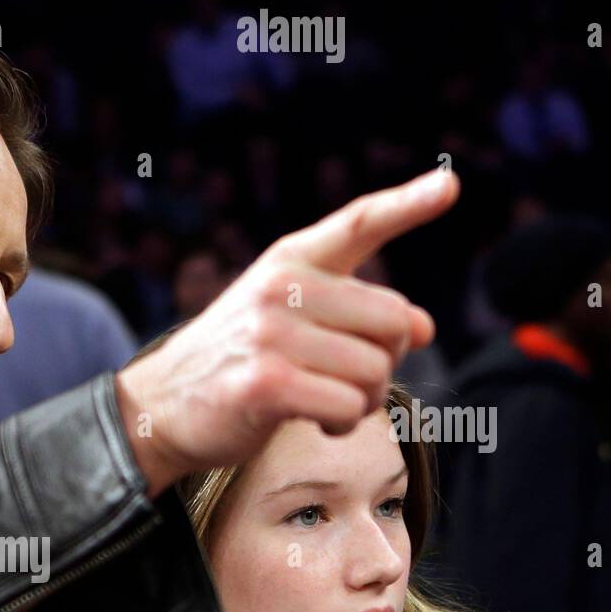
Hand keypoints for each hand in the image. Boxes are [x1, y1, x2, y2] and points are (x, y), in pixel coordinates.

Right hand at [116, 168, 460, 496]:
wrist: (161, 407)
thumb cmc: (234, 364)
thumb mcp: (285, 320)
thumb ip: (353, 315)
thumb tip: (426, 327)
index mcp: (288, 261)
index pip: (358, 223)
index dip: (408, 204)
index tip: (449, 186)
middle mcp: (280, 287)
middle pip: (392, 321)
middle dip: (386, 362)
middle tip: (351, 383)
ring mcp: (271, 334)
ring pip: (374, 370)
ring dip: (365, 401)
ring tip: (331, 406)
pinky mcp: (267, 382)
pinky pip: (348, 406)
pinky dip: (344, 424)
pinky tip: (320, 424)